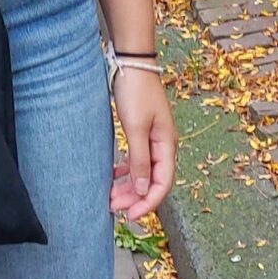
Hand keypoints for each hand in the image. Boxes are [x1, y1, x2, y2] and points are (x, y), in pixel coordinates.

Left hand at [109, 67, 175, 220]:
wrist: (132, 62)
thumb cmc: (136, 92)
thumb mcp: (136, 128)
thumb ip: (140, 160)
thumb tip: (144, 190)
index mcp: (167, 145)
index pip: (163, 184)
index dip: (148, 203)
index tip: (130, 216)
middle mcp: (163, 144)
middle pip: (153, 181)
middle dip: (135, 197)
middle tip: (113, 208)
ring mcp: (152, 138)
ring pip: (143, 171)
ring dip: (129, 186)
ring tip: (110, 197)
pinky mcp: (141, 131)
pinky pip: (136, 159)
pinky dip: (126, 170)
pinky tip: (114, 176)